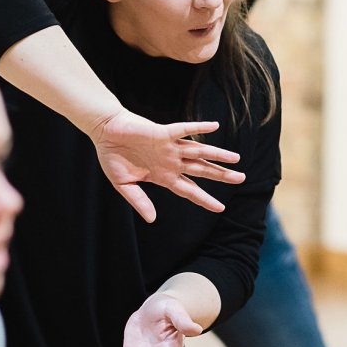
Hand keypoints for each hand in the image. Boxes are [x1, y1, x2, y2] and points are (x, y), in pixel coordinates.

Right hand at [89, 110, 243, 221]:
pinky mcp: (162, 133)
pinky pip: (184, 130)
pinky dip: (198, 128)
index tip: (220, 208)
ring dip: (217, 155)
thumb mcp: (124, 185)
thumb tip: (152, 219)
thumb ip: (139, 201)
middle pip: (201, 170)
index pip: (189, 190)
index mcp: (163, 176)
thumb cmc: (112, 157)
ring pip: (198, 152)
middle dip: (221, 175)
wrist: (104, 133)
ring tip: (236, 159)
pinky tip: (215, 126)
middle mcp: (171, 162)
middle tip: (241, 179)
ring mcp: (168, 147)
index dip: (204, 199)